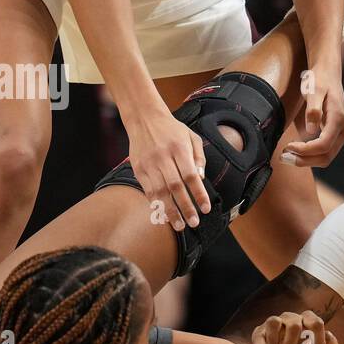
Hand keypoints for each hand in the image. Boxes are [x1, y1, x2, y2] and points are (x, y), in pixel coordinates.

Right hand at [126, 107, 211, 231]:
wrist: (144, 118)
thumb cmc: (172, 129)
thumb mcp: (191, 137)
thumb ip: (199, 157)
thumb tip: (201, 178)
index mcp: (179, 149)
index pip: (191, 176)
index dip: (199, 194)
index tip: (206, 208)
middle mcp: (163, 157)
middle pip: (175, 187)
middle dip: (185, 207)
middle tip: (194, 223)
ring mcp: (149, 164)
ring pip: (160, 192)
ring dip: (170, 211)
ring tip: (179, 226)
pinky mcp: (138, 168)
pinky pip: (147, 190)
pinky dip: (155, 204)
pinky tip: (163, 215)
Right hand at [251, 310, 338, 343]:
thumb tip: (328, 335)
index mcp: (308, 321)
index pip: (315, 322)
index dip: (318, 337)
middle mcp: (291, 319)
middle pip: (294, 322)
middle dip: (294, 343)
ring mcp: (274, 323)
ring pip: (274, 322)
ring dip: (278, 343)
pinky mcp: (259, 333)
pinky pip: (260, 337)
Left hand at [281, 59, 343, 167]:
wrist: (328, 73)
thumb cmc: (319, 79)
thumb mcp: (313, 89)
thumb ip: (313, 109)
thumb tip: (311, 130)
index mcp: (339, 119)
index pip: (324, 145)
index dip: (305, 151)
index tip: (288, 147)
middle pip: (326, 156)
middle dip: (304, 160)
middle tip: (283, 157)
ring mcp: (342, 133)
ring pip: (326, 157)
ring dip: (306, 160)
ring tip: (286, 155)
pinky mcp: (336, 135)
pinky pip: (324, 151)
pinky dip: (310, 155)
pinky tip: (295, 150)